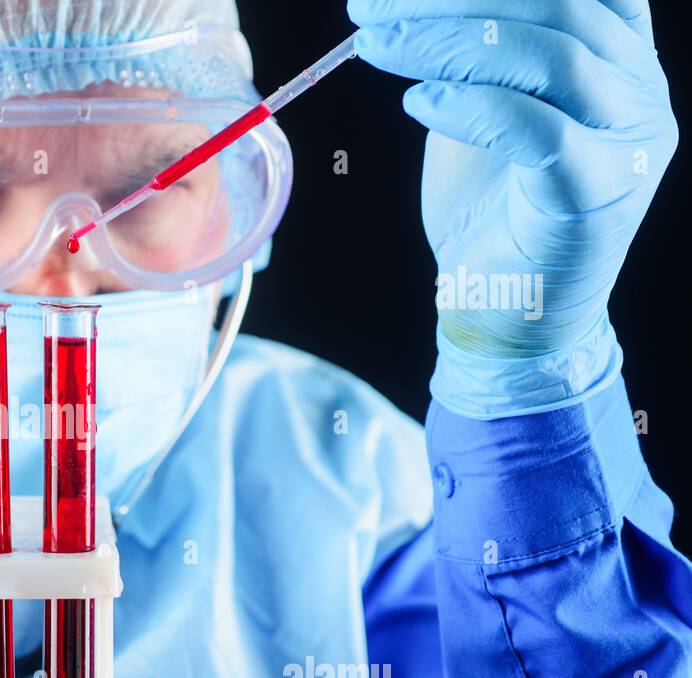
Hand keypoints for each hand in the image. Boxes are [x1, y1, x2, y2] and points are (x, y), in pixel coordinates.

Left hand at [348, 0, 676, 359]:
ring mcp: (629, 141)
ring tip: (376, 46)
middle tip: (369, 9)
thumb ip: (475, 51)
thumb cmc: (489, 209)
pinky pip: (537, 131)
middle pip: (556, 4)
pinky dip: (470, 108)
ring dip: (445, 43)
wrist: (505, 313)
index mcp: (618, 54)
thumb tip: (413, 0)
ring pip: (549, 58)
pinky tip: (415, 104)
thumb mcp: (481, 107)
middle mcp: (640, 87)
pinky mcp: (597, 194)